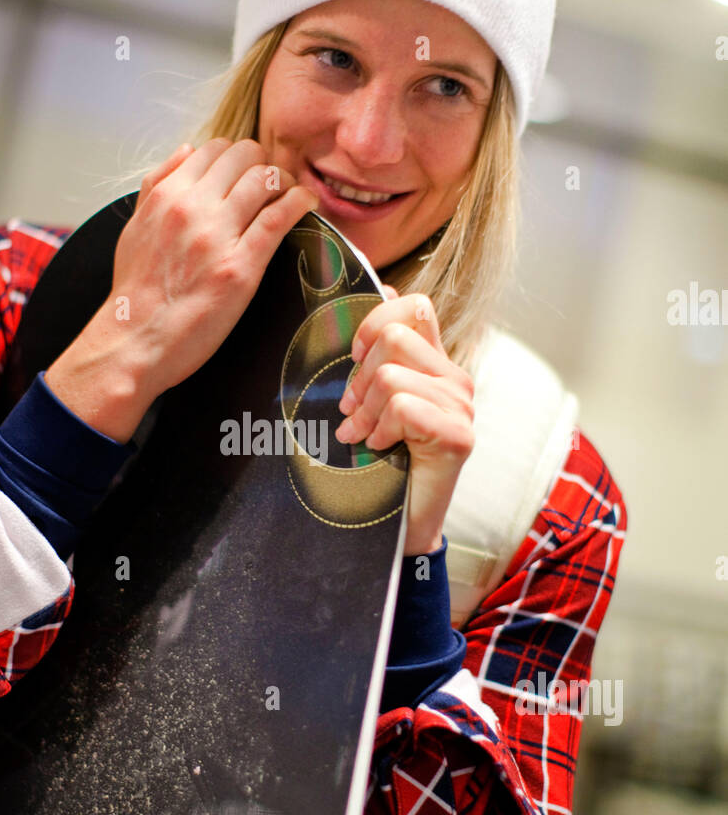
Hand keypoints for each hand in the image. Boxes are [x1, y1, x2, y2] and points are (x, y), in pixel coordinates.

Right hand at [45, 138, 317, 441]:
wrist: (134, 341)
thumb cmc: (135, 291)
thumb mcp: (134, 226)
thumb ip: (158, 183)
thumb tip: (186, 148)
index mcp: (167, 195)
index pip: (214, 148)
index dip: (236, 157)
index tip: (246, 172)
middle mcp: (192, 207)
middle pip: (245, 156)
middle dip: (263, 164)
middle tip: (270, 185)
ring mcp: (217, 235)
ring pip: (266, 180)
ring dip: (284, 182)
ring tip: (289, 196)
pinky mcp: (240, 266)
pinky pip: (279, 217)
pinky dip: (299, 202)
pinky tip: (306, 204)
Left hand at [334, 290, 474, 555]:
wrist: (395, 524)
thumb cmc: (376, 461)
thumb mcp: (367, 400)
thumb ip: (373, 356)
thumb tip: (382, 291)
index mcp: (433, 364)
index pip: (415, 306)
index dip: (375, 323)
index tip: (354, 358)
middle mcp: (454, 380)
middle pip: (394, 338)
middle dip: (360, 378)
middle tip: (354, 413)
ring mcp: (461, 407)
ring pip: (391, 377)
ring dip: (367, 412)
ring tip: (366, 436)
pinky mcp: (458, 435)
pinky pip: (404, 408)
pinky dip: (381, 431)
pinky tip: (382, 450)